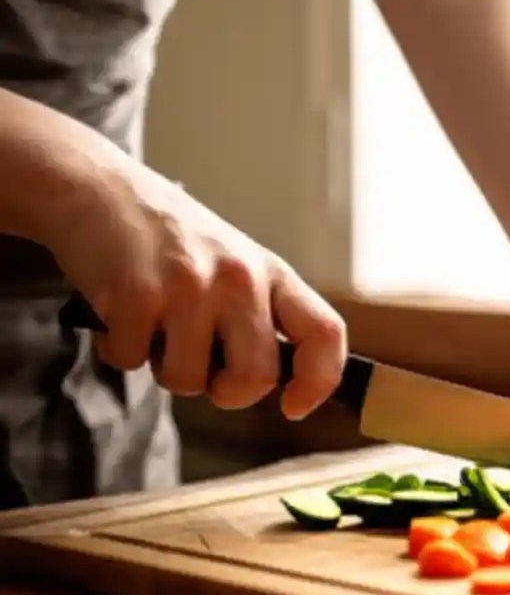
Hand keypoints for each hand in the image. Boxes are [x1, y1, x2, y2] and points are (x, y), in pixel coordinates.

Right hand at [41, 168, 345, 419]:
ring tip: (156, 327)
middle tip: (205, 374)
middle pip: (257, 377)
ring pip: (188, 381)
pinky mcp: (136, 294)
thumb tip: (274, 383)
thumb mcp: (236, 264)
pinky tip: (118, 315)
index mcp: (272, 275)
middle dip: (228, 394)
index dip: (319, 382)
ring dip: (165, 370)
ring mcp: (190, 286)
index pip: (325, 334)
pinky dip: (119, 351)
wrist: (100, 188)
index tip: (293, 406)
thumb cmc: (172, 240)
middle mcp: (240, 278)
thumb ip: (260, 315)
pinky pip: (132, 361)